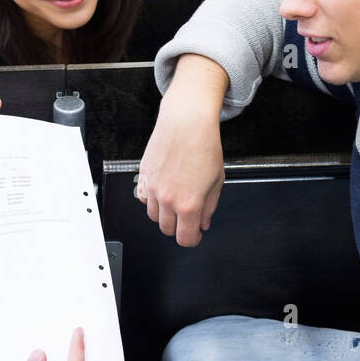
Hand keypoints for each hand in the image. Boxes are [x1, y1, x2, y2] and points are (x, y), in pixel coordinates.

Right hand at [136, 56, 225, 245]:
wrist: (186, 121)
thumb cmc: (204, 145)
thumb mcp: (217, 180)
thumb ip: (209, 206)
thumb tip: (203, 223)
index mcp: (189, 204)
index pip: (185, 238)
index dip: (192, 239)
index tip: (195, 234)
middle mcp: (168, 199)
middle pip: (168, 230)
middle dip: (179, 227)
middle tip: (188, 216)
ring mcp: (153, 188)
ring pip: (153, 216)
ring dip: (165, 214)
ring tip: (177, 199)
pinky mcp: (143, 176)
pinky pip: (143, 199)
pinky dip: (151, 200)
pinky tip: (163, 190)